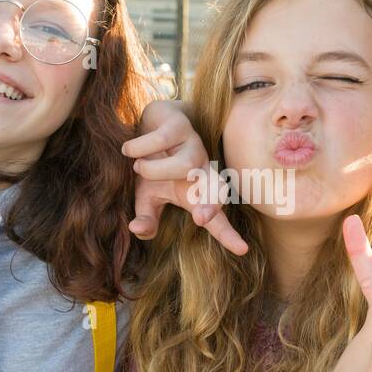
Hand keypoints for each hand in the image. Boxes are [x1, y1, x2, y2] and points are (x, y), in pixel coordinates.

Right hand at [122, 99, 247, 254]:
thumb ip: (146, 217)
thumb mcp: (147, 196)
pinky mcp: (181, 126)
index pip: (216, 219)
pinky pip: (160, 140)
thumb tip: (135, 230)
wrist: (149, 121)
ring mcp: (194, 145)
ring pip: (184, 165)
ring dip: (153, 170)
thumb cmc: (152, 163)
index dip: (228, 235)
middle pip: (217, 188)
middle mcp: (201, 169)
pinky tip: (129, 150)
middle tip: (201, 218)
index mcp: (196, 192)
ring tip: (137, 166)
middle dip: (213, 204)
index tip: (242, 250)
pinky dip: (139, 148)